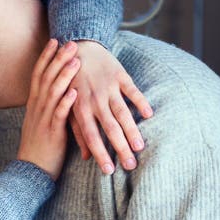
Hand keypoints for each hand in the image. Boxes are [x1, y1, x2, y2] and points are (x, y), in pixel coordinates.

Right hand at [17, 39, 78, 179]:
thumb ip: (49, 106)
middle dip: (58, 59)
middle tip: (70, 43)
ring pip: (53, 93)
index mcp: (34, 104)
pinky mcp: (51, 132)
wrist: (31, 169)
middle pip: (46, 78)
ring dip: (64, 76)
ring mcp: (43, 119)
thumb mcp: (41, 121)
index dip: (46, 57)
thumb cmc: (40, 146)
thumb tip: (59, 92)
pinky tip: (74, 92)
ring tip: (75, 61)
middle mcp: (36, 108)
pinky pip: (58, 115)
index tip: (55, 41)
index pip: (38, 74)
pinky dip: (66, 102)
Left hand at [69, 40, 153, 174]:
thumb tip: (86, 157)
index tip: (109, 171)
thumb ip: (78, 131)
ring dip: (132, 130)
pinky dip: (140, 101)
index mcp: (80, 108)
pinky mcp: (120, 75)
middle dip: (120, 148)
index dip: (100, 154)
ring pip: (122, 112)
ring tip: (140, 147)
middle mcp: (94, 99)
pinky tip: (149, 114)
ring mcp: (108, 87)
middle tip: (131, 166)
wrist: (78, 49)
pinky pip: (132, 90)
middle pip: (110, 128)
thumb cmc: (71, 83)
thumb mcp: (70, 106)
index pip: (91, 136)